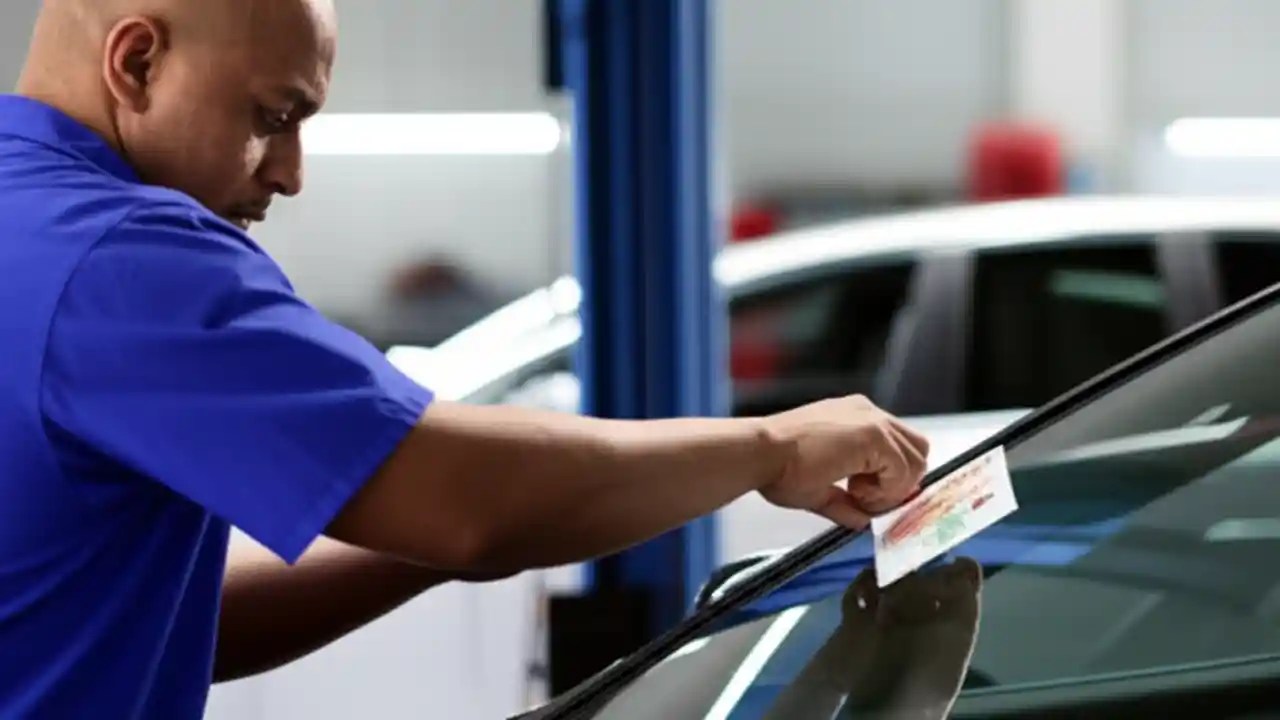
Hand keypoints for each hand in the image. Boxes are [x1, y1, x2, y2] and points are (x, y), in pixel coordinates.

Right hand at [759, 395, 928, 528]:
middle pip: (917, 449)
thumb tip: (863, 522)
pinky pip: (903, 471)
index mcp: (854, 418)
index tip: (867, 498)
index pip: (898, 446)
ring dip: (891, 489)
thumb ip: (845, 503)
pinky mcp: (873, 434)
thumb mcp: (818, 488)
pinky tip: (852, 491)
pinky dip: (886, 491)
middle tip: (867, 500)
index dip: (892, 479)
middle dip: (900, 483)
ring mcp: (873, 421)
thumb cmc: (775, 467)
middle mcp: (868, 413)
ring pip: (915, 462)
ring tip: (855, 495)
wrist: (758, 453)